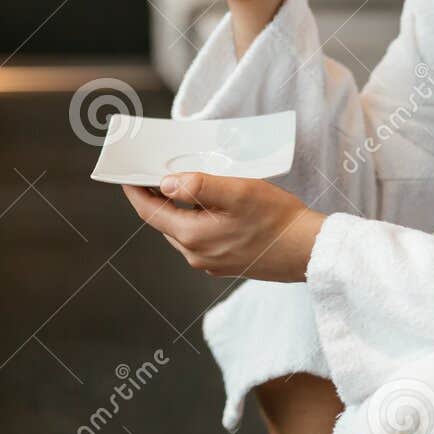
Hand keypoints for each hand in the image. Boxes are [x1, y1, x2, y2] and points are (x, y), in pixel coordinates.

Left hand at [122, 172, 325, 282]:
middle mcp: (196, 255)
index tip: (126, 174)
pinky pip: (199, 237)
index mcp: (193, 237)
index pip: (150, 213)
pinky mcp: (224, 262)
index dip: (135, 191)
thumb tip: (165, 184)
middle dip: (155, 197)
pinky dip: (194, 218)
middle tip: (152, 171)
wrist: (307, 250)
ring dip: (176, 208)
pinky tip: (207, 204)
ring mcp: (210, 262)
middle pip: (163, 222)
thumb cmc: (276, 219)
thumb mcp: (237, 191)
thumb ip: (199, 186)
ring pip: (181, 230)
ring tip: (179, 183)